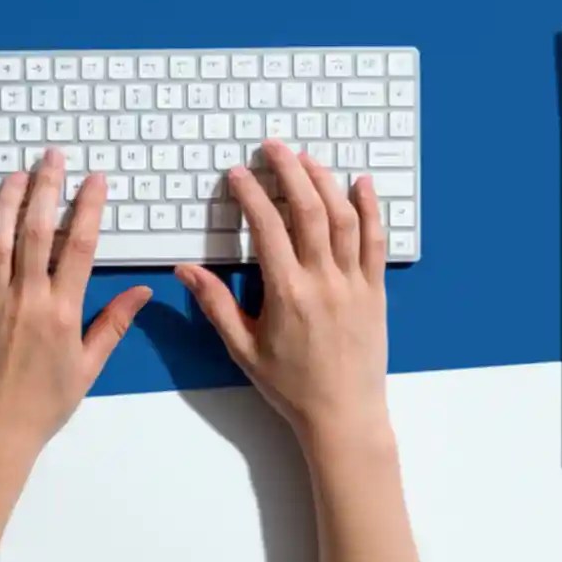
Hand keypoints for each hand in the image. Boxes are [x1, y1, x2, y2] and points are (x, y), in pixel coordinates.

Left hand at [0, 148, 151, 464]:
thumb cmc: (46, 403)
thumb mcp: (91, 365)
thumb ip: (115, 323)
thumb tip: (143, 291)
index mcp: (62, 311)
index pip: (79, 247)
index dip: (88, 208)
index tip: (95, 180)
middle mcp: (26, 300)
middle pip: (36, 232)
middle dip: (46, 189)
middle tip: (51, 157)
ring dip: (4, 203)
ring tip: (15, 174)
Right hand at [176, 139, 390, 441]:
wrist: (343, 414)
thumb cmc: (290, 386)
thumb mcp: (244, 348)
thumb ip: (216, 304)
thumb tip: (186, 269)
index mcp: (287, 292)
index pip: (266, 227)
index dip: (251, 194)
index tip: (238, 173)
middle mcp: (323, 280)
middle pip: (308, 210)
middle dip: (289, 171)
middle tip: (273, 147)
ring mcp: (353, 283)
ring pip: (343, 219)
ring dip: (325, 182)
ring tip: (307, 158)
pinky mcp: (375, 290)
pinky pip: (375, 242)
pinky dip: (370, 209)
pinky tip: (362, 184)